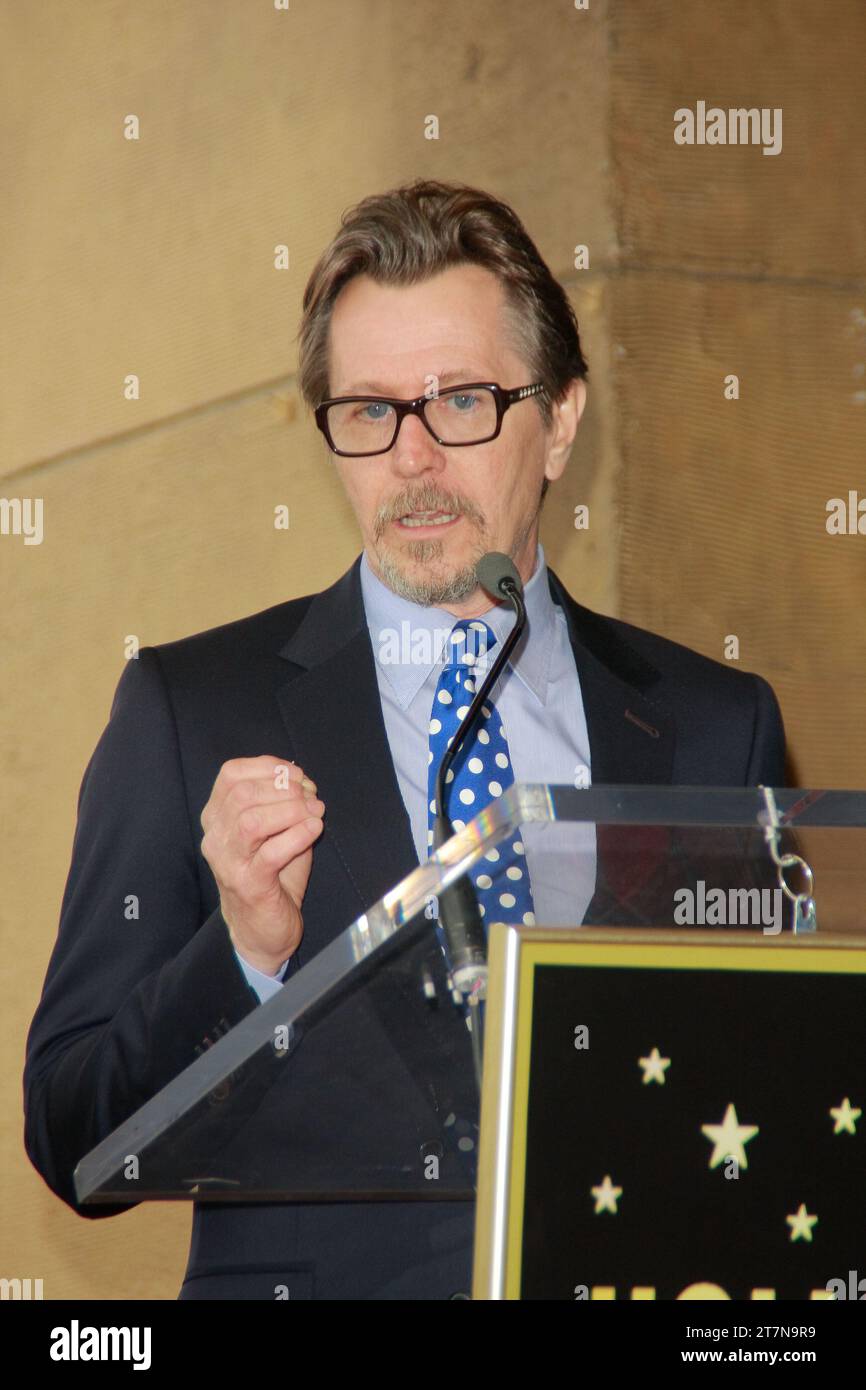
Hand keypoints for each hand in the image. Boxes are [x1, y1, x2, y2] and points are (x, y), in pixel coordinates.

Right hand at [200, 755, 323, 974]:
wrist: (262, 929)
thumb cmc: (272, 875)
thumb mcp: (275, 830)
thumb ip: (283, 803)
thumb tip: (305, 781)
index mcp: (216, 817)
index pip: (231, 775)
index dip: (268, 767)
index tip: (297, 775)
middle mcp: (215, 837)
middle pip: (243, 794)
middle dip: (284, 789)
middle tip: (311, 797)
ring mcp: (228, 862)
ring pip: (252, 822)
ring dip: (291, 811)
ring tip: (315, 812)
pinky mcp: (248, 885)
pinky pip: (272, 853)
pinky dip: (298, 835)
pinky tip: (314, 829)